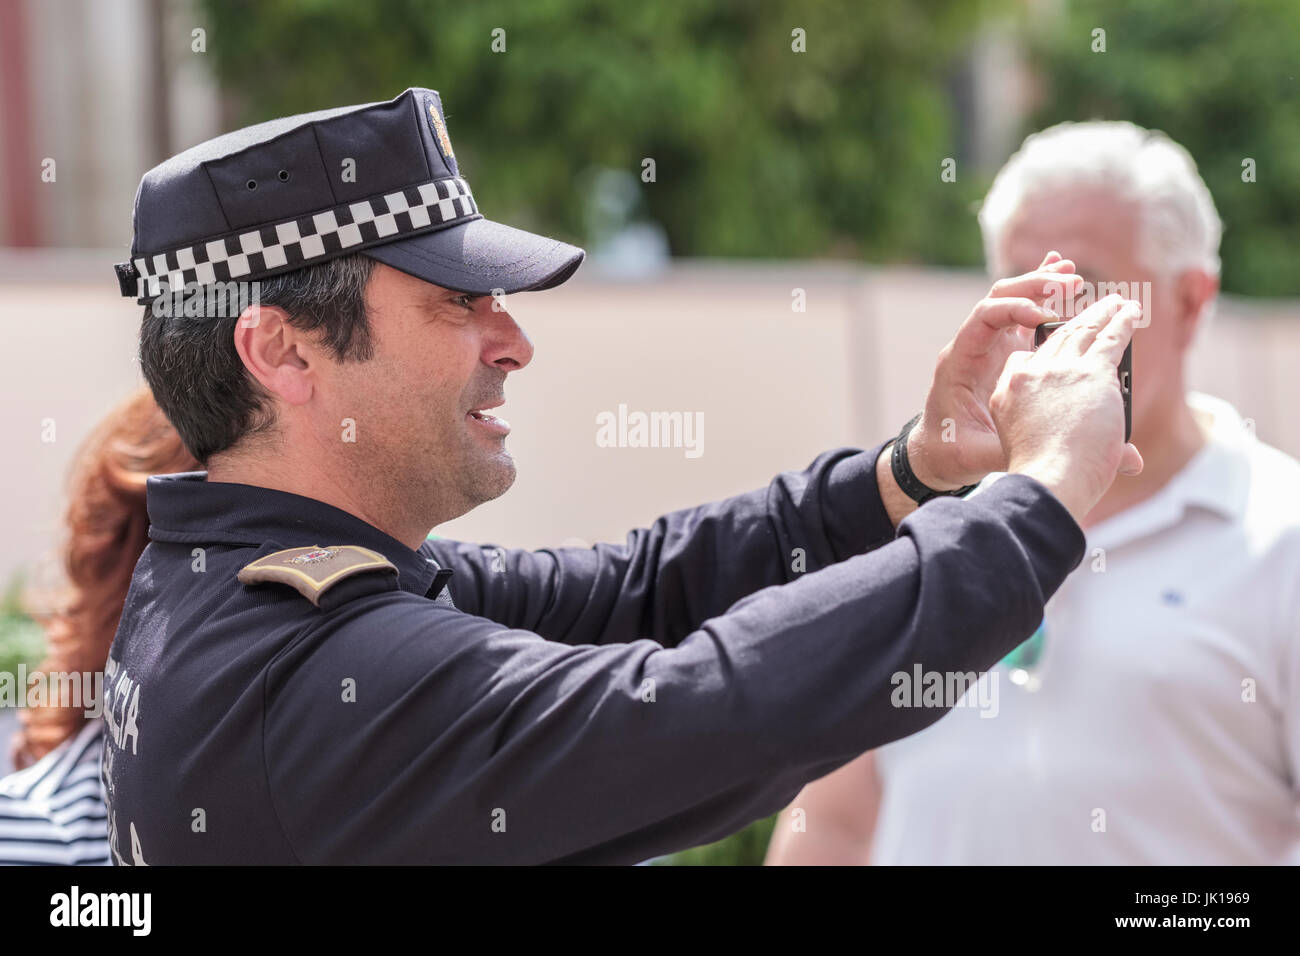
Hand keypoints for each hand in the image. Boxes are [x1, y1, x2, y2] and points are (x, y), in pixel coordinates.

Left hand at [907, 252, 1084, 490]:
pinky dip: (1042, 296)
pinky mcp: (1007, 353)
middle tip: (1071, 283)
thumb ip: (1008, 448)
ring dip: (1041, 286)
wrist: (938, 451)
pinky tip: (1064, 279)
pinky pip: (1024, 317)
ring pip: (1013, 301)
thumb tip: (1045, 453)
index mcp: (960, 361)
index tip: (1045, 316)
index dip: (1014, 309)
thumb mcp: (978, 454)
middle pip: (1000, 298)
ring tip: (1072, 276)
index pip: (984, 317)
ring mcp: (991, 347)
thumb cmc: (952, 451)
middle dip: (1034, 286)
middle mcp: (975, 346)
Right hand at [989, 293, 1143, 522]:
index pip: (1030, 359)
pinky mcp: (1092, 372)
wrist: (1049, 478)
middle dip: (1079, 321)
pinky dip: (1123, 320)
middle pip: (1059, 339)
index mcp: (1010, 390)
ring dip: (1103, 313)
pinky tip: (1132, 309)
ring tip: (1117, 301)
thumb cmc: (1041, 475)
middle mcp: (1033, 373)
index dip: (1049, 348)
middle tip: (1098, 308)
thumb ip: (1052, 431)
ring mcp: (1062, 370)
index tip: (1064, 341)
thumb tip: (1107, 450)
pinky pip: (1111, 337)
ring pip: (1084, 330)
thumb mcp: (1022, 445)